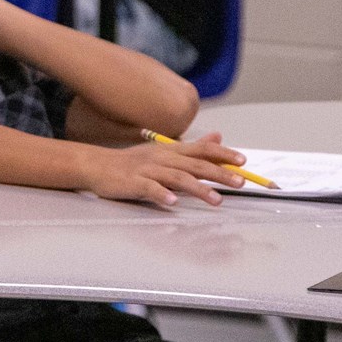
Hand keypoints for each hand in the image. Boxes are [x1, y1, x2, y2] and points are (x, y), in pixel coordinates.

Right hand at [78, 132, 246, 206]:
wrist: (98, 165)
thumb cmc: (134, 162)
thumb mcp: (166, 151)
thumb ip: (194, 148)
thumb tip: (218, 137)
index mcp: (173, 151)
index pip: (203, 149)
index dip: (224, 154)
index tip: (243, 162)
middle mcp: (164, 158)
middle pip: (196, 164)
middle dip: (220, 173)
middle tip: (241, 182)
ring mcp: (148, 170)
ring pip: (177, 178)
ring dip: (198, 188)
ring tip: (216, 199)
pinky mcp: (133, 183)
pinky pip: (149, 189)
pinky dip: (161, 195)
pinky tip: (172, 203)